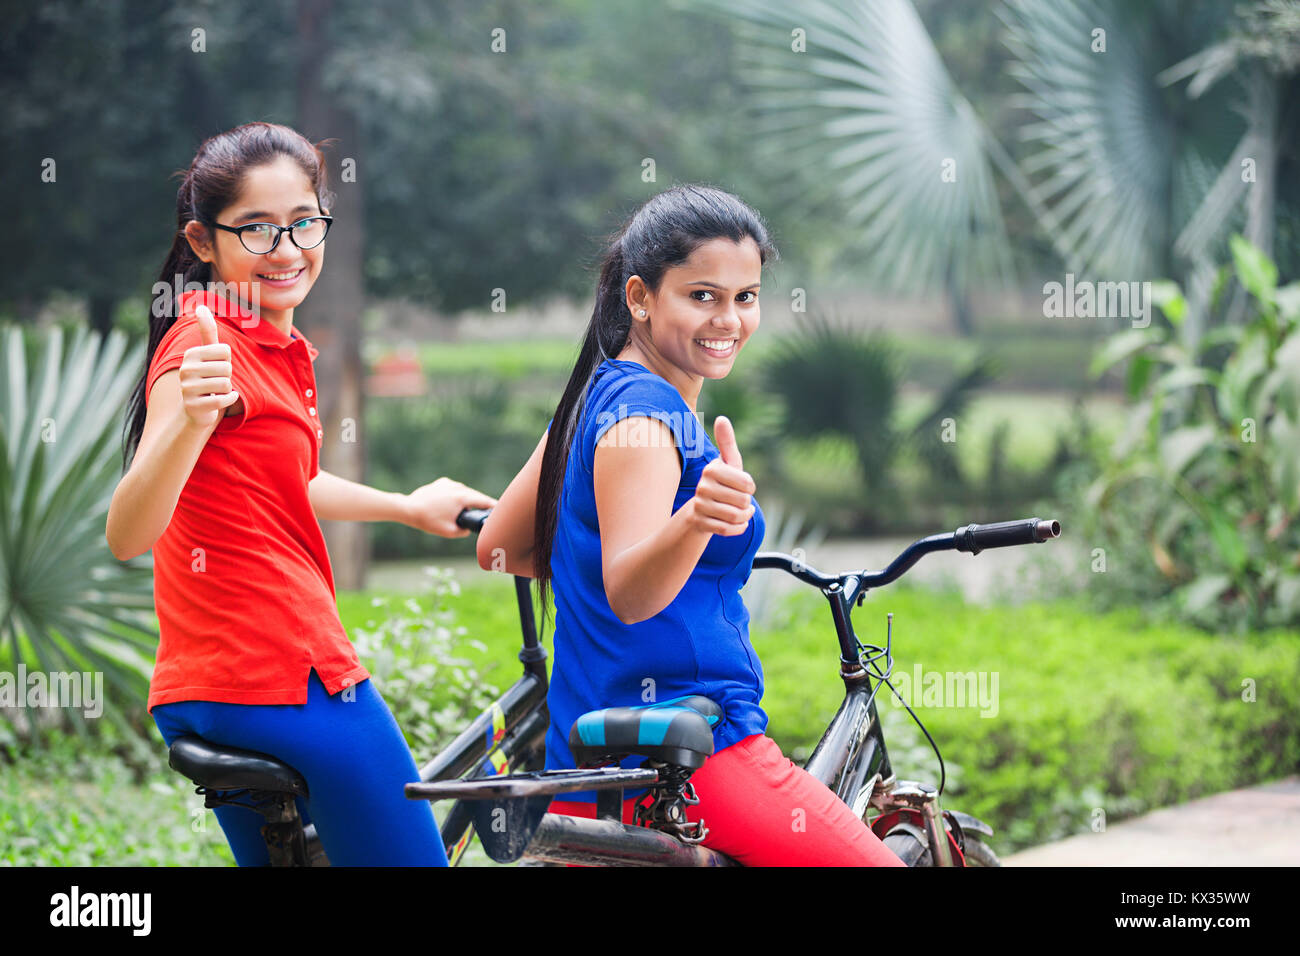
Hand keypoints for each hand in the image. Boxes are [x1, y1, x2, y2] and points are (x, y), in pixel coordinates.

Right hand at [179, 305, 241, 429]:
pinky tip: (222, 400)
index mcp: (191, 354)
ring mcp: (187, 389)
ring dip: (227, 390)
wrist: (197, 409)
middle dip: (228, 376)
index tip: (216, 368)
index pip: (225, 351)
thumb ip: (207, 331)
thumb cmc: (207, 377)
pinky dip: (228, 401)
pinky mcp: (193, 406)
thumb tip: (201, 306)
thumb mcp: (208, 354)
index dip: (227, 361)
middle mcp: (185, 369)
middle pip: (227, 368)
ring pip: (225, 384)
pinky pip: (222, 400)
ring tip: (216, 391)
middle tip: (216, 382)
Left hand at [403, 477, 497, 536]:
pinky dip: (456, 496)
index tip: (502, 510)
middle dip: (481, 504)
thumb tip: (468, 528)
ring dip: (468, 499)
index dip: (494, 506)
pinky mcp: (441, 483)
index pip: (484, 501)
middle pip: (475, 496)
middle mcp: (458, 487)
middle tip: (487, 512)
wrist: (409, 509)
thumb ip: (463, 531)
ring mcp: (449, 483)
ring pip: (465, 491)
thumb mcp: (449, 532)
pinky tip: (452, 504)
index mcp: (462, 497)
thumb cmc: (428, 521)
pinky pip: (454, 489)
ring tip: (468, 510)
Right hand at [687, 415, 755, 536]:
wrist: (701, 508)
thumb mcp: (728, 463)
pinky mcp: (699, 522)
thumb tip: (721, 418)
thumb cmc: (721, 482)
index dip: (750, 488)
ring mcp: (700, 505)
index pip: (748, 484)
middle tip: (738, 501)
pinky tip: (735, 523)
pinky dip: (737, 528)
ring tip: (740, 512)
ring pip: (736, 517)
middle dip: (747, 504)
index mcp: (712, 469)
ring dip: (744, 517)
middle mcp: (703, 486)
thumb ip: (727, 442)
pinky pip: (728, 529)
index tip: (742, 486)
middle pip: (743, 502)